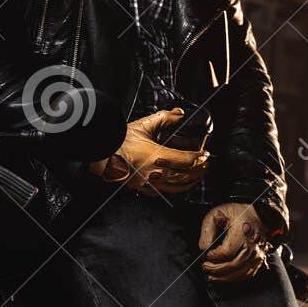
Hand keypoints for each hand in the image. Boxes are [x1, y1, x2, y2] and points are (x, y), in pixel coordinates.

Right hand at [86, 108, 208, 196]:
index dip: (199, 157)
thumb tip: (179, 113)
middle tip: (205, 165)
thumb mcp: (144, 125)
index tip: (205, 155)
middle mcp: (155, 173)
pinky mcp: (141, 188)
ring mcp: (149, 183)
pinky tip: (176, 187)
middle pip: (185, 175)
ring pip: (176, 187)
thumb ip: (165, 117)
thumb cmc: (119, 141)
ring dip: (189, 182)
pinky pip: (162, 193)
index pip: (187, 160)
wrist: (102, 153)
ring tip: (196, 177)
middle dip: (198, 171)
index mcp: (158, 156)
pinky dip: (173, 190)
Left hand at [199, 203, 270, 282]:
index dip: (214, 256)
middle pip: (234, 265)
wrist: (258, 213)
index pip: (226, 252)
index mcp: (243, 232)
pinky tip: (224, 277)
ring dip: (225, 277)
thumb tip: (204, 248)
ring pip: (241, 273)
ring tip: (212, 276)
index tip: (206, 255)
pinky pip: (248, 274)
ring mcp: (259, 253)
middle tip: (205, 266)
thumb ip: (207, 231)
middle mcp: (254, 244)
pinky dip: (235, 278)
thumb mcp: (217, 214)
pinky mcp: (260, 259)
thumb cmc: (237, 212)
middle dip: (216, 269)